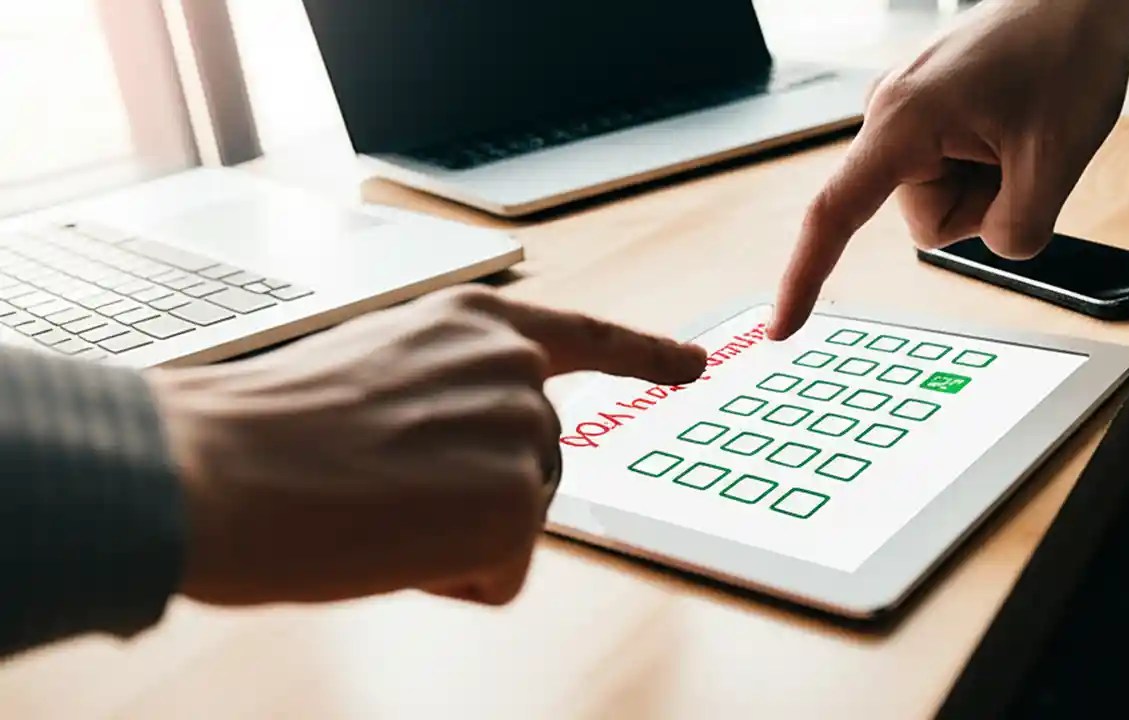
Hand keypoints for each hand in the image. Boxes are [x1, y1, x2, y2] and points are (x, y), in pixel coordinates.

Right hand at [149, 286, 706, 606]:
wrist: (214, 466)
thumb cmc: (266, 425)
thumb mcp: (379, 367)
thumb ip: (449, 388)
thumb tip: (472, 455)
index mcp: (477, 322)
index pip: (587, 339)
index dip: (646, 356)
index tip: (694, 364)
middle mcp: (516, 367)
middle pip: (536, 463)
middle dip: (473, 491)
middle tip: (379, 487)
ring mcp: (524, 433)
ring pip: (515, 521)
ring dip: (454, 536)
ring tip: (373, 510)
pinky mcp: (517, 504)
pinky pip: (503, 573)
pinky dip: (452, 580)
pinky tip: (391, 547)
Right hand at [770, 0, 1128, 338]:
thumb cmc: (1067, 57)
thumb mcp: (1059, 159)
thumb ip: (1017, 230)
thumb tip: (996, 243)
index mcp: (902, 122)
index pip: (834, 213)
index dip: (804, 276)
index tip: (780, 328)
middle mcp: (887, 113)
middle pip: (923, 218)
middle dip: (979, 205)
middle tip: (1024, 152)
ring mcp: (905, 110)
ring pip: (940, 197)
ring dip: (987, 183)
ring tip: (1020, 130)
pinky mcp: (925, 111)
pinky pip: (947, 168)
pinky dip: (985, 164)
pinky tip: (1011, 122)